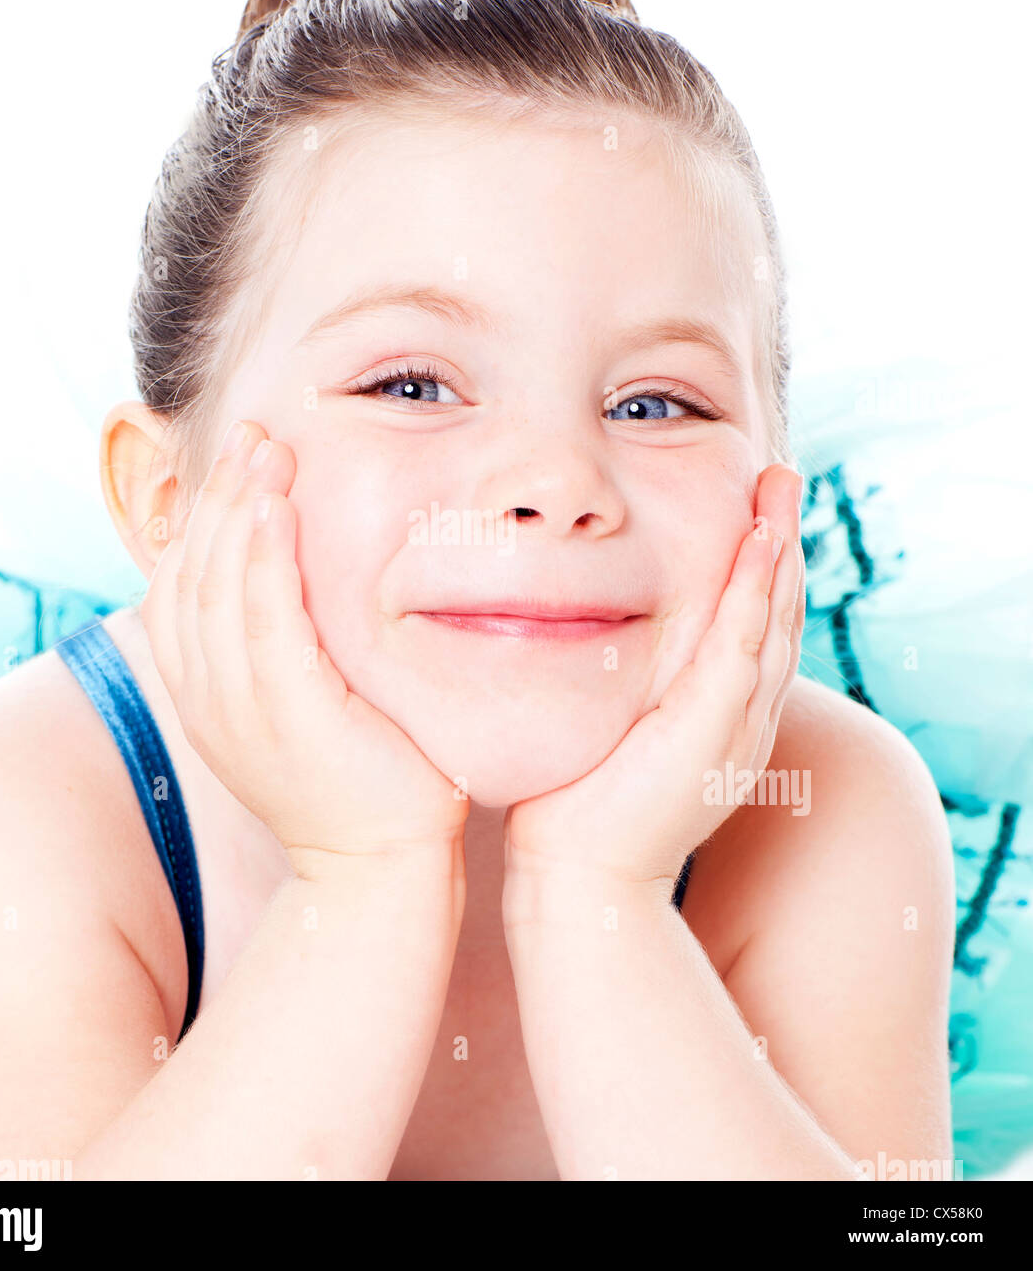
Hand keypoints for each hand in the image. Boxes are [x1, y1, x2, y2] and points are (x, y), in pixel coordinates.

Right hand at [139, 420, 468, 877]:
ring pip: (219, 588)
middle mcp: (209, 701)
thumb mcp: (301, 705)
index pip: (179, 589)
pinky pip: (264, 621)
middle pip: (192, 576)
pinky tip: (276, 509)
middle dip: (219, 497)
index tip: (236, 463)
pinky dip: (263, 559)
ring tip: (266, 450)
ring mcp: (242, 711)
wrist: (384, 864)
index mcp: (205, 696)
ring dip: (238, 510)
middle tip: (254, 434)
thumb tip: (295, 580)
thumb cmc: (359, 777)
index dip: (201, 520)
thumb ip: (282, 648)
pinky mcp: (289, 715)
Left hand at [503, 464, 805, 890]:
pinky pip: (745, 645)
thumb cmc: (578, 814)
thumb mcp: (611, 734)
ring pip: (771, 621)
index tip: (754, 513)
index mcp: (722, 722)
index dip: (759, 570)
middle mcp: (742, 721)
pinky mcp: (714, 729)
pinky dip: (755, 591)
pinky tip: (762, 543)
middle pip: (776, 615)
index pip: (751, 630)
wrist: (579, 881)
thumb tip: (584, 644)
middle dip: (781, 543)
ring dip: (779, 550)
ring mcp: (736, 726)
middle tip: (780, 478)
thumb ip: (619, 692)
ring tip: (780, 489)